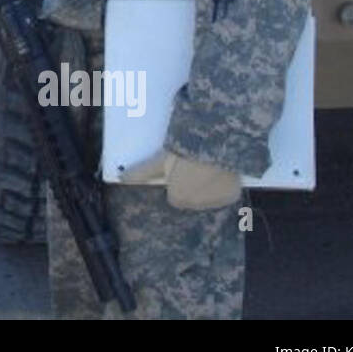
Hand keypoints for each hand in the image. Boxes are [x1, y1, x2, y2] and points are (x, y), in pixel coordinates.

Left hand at [119, 149, 241, 209]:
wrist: (215, 145)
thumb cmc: (185, 152)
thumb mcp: (161, 161)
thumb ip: (142, 173)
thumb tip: (121, 179)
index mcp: (178, 198)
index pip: (175, 196)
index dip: (178, 181)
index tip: (181, 169)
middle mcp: (196, 205)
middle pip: (191, 198)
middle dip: (192, 186)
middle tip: (195, 167)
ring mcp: (215, 203)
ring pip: (208, 198)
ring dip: (208, 189)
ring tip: (209, 168)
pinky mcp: (231, 197)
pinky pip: (226, 196)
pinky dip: (225, 188)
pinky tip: (222, 174)